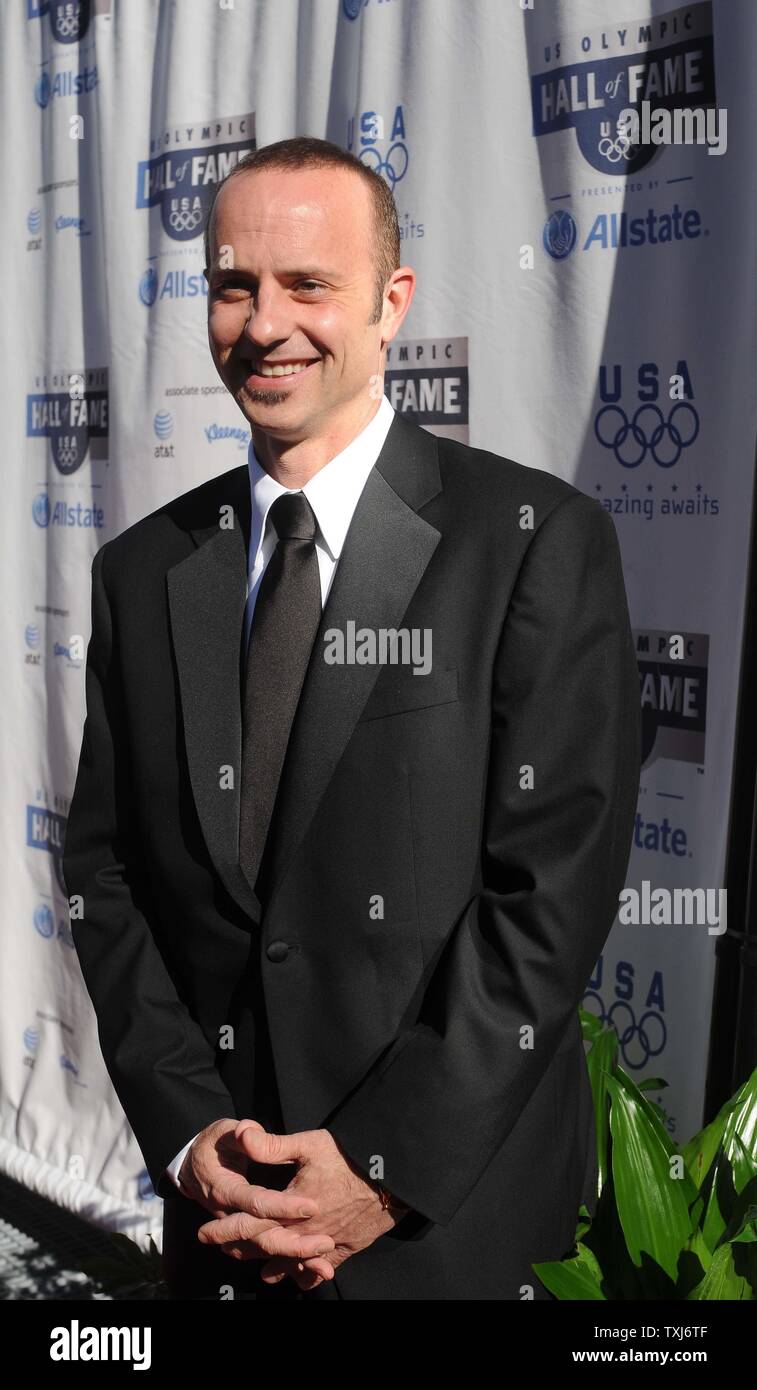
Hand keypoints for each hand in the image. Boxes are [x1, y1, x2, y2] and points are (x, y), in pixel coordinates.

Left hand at [196, 1121, 409, 1290]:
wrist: (394, 1177)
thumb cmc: (350, 1157)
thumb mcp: (310, 1144)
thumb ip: (272, 1145)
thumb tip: (241, 1134)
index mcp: (291, 1207)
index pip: (250, 1223)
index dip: (225, 1229)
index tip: (204, 1234)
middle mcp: (304, 1231)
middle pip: (265, 1246)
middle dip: (240, 1248)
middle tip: (220, 1248)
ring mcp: (326, 1242)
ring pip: (290, 1261)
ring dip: (269, 1263)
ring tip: (252, 1265)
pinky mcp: (346, 1247)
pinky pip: (320, 1267)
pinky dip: (305, 1273)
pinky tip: (293, 1278)